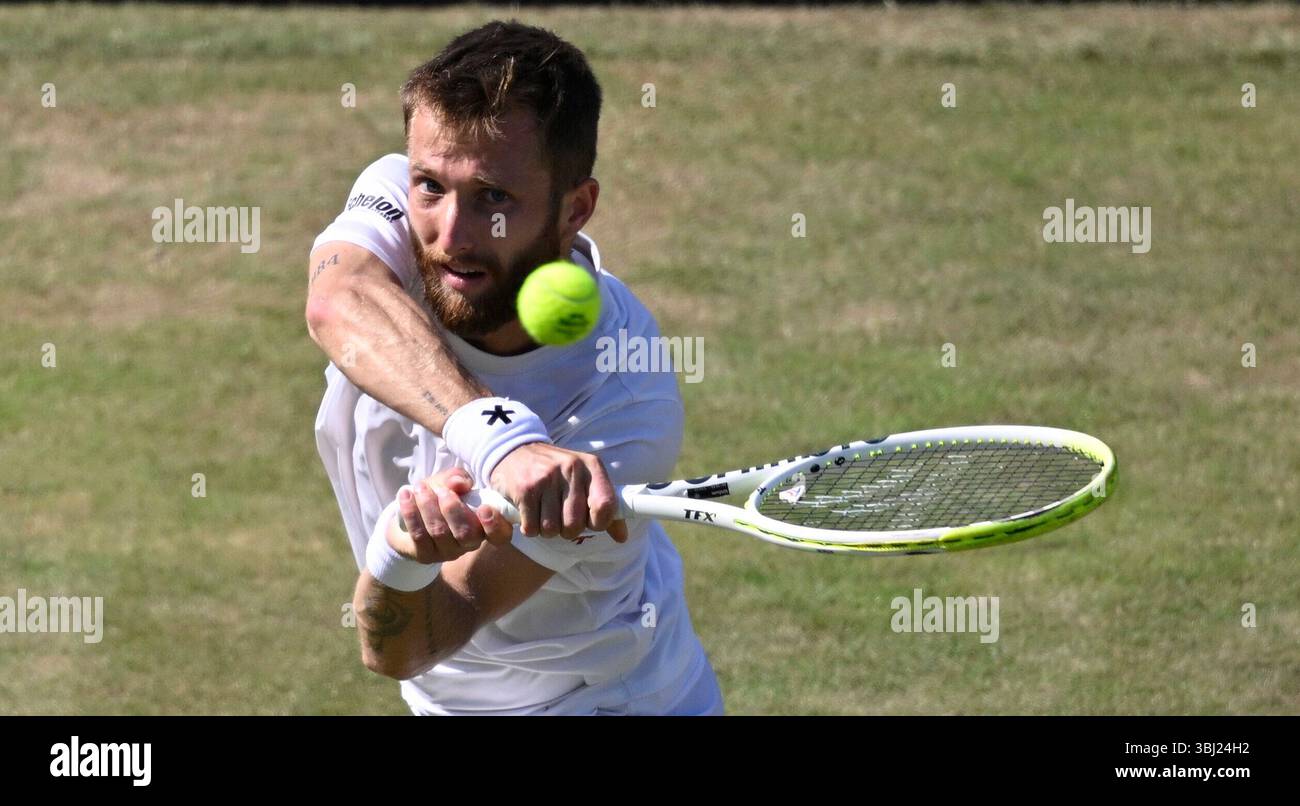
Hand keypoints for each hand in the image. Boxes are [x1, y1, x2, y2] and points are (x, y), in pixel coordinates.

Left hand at [389, 468, 514, 562]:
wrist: (408, 518)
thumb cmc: (437, 498)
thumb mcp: (448, 483)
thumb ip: (456, 478)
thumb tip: (460, 483)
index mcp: (483, 526)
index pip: (500, 535)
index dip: (495, 525)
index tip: (484, 508)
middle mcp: (469, 543)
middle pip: (466, 534)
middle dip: (453, 510)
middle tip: (440, 490)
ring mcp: (447, 552)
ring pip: (440, 532)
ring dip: (428, 507)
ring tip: (420, 487)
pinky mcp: (425, 555)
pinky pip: (419, 535)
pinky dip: (411, 513)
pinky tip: (405, 496)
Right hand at [490, 443, 628, 542]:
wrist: (515, 450)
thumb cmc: (555, 472)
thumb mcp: (583, 480)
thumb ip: (604, 506)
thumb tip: (622, 537)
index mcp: (591, 466)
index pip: (606, 505)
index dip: (599, 522)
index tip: (590, 522)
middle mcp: (571, 468)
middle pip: (575, 525)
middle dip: (566, 529)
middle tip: (559, 516)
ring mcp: (547, 478)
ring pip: (552, 529)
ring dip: (546, 530)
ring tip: (543, 513)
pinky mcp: (525, 489)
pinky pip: (532, 528)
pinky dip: (530, 528)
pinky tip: (529, 513)